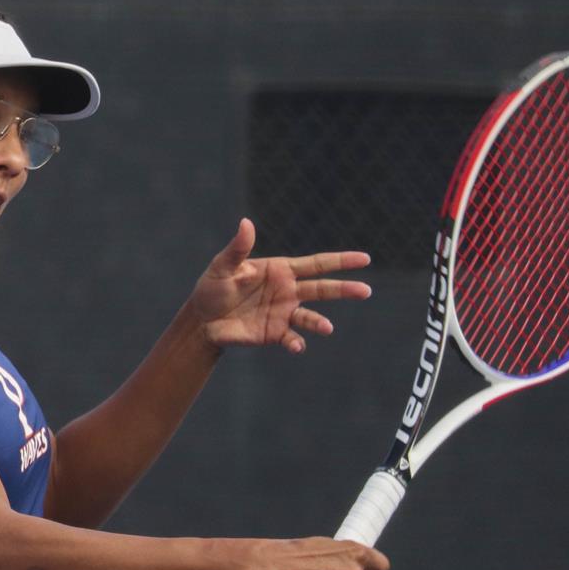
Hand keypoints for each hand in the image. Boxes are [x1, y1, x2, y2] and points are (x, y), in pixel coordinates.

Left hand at [190, 218, 371, 353]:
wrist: (202, 320)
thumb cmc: (212, 287)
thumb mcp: (223, 266)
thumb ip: (238, 249)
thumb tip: (246, 223)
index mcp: (280, 271)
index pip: (316, 264)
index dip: (341, 261)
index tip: (365, 258)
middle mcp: (288, 292)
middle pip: (323, 289)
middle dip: (345, 289)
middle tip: (366, 291)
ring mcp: (283, 314)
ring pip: (310, 317)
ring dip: (320, 323)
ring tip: (327, 328)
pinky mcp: (274, 334)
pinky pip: (291, 339)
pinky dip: (296, 343)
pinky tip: (297, 346)